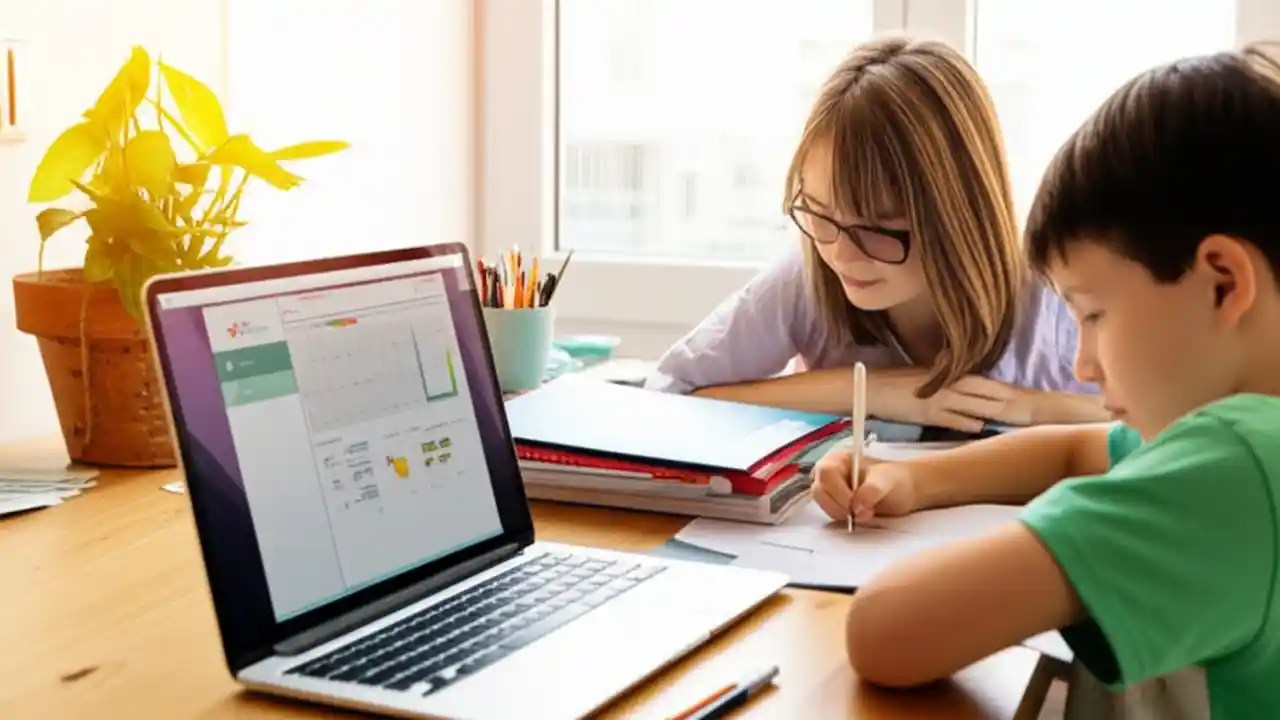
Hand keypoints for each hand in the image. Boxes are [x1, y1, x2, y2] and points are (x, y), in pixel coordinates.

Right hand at [812, 447, 916, 522]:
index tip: (854, 504)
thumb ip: (872, 490)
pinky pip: (830, 514)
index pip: (826, 472)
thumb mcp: (887, 481)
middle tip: (863, 512)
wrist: (903, 490)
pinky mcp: (833, 504)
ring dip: (842, 513)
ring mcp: (829, 489)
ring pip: (823, 504)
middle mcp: (829, 472)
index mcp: (839, 458)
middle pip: (819, 490)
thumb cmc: (894, 479)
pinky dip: (843, 519)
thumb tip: (857, 506)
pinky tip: (860, 515)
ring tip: (865, 513)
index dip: (837, 491)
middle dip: (840, 505)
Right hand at [872, 369, 1035, 432]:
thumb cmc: (893, 382)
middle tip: (1028, 408)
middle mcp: (945, 385)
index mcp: (945, 375)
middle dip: (1005, 399)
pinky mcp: (926, 412)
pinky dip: (967, 422)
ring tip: (1014, 418)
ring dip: (993, 411)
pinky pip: (952, 418)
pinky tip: (981, 428)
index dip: (1000, 389)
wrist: (869, 387)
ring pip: (973, 404)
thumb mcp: (922, 378)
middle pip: (983, 391)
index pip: (980, 381)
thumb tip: (960, 391)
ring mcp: (937, 398)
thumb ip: (942, 383)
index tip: (1019, 396)